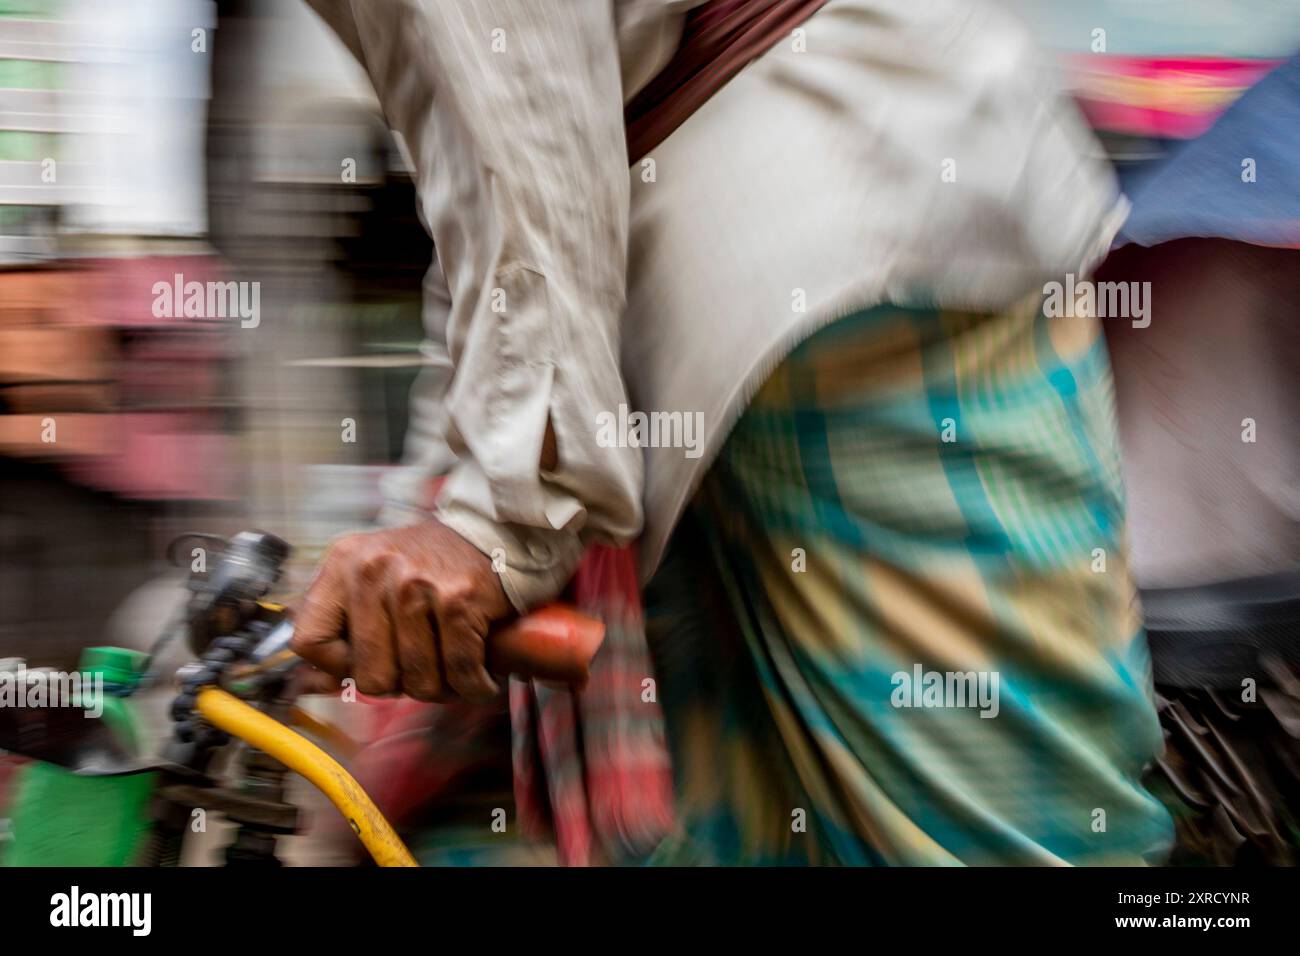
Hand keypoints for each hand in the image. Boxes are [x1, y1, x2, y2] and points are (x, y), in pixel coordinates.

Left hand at [290, 518, 509, 701]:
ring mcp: (415, 584)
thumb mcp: (372, 579)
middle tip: (420, 670)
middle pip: (369, 674)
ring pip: (417, 679)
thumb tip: (309, 685)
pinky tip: (478, 678)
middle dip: (400, 684)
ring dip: (441, 688)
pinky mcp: (457, 599)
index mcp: (343, 563)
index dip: (339, 666)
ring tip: (451, 671)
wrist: (494, 533)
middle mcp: (373, 570)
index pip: (309, 641)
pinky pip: (459, 671)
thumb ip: (341, 627)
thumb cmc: (431, 564)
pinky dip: (473, 686)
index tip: (367, 662)